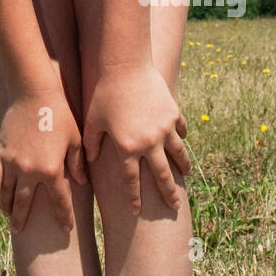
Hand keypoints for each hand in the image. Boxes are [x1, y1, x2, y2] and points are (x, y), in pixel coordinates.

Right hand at [0, 88, 87, 233]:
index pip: (60, 201)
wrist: (34, 93)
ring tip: (10, 221)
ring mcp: (13, 163)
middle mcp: (30, 171)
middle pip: (27, 203)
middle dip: (26, 219)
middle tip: (23, 233)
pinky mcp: (1, 153)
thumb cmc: (60, 114)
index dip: (63, 216)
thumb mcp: (75, 139)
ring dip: (9, 209)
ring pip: (8, 193)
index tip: (66, 228)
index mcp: (52, 170)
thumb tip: (81, 182)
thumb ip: (77, 163)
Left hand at [82, 64, 189, 212]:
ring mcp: (165, 128)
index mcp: (127, 148)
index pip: (131, 181)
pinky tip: (182, 142)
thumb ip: (91, 144)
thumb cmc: (102, 92)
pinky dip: (182, 138)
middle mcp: (150, 142)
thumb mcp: (92, 121)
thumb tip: (89, 162)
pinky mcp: (173, 112)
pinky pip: (181, 130)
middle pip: (162, 175)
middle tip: (173, 206)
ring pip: (178, 154)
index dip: (133, 198)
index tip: (136, 211)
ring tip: (185, 175)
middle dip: (168, 193)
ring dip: (182, 166)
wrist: (124, 64)